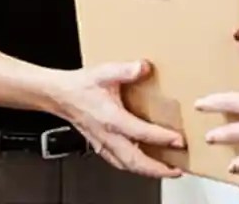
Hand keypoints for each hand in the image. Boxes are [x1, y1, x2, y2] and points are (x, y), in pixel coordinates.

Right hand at [49, 60, 185, 177]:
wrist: (60, 95)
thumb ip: (126, 70)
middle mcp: (107, 135)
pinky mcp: (101, 145)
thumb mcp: (105, 72)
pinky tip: (144, 167)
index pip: (140, 133)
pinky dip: (134, 167)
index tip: (178, 140)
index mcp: (110, 118)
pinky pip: (119, 162)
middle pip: (134, 160)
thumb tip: (144, 67)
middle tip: (177, 170)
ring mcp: (103, 143)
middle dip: (157, 168)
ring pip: (127, 164)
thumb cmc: (81, 86)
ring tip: (166, 171)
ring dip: (148, 171)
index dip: (161, 138)